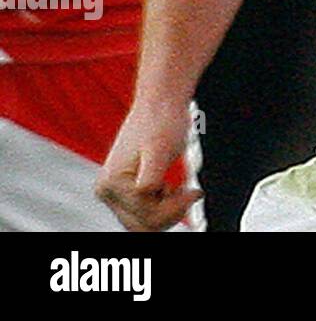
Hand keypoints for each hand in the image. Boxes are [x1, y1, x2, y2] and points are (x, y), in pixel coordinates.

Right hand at [95, 101, 201, 231]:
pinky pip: (143, 213)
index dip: (176, 208)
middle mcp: (107, 191)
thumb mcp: (161, 148)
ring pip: (142, 223)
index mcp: (112, 184)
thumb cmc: (163, 120)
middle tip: (192, 192)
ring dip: (166, 211)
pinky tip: (171, 188)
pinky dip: (162, 206)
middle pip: (142, 225)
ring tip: (180, 189)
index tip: (196, 191)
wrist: (160, 103)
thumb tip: (146, 193)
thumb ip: (151, 176)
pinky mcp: (124, 190)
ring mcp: (113, 192)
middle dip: (170, 213)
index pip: (147, 216)